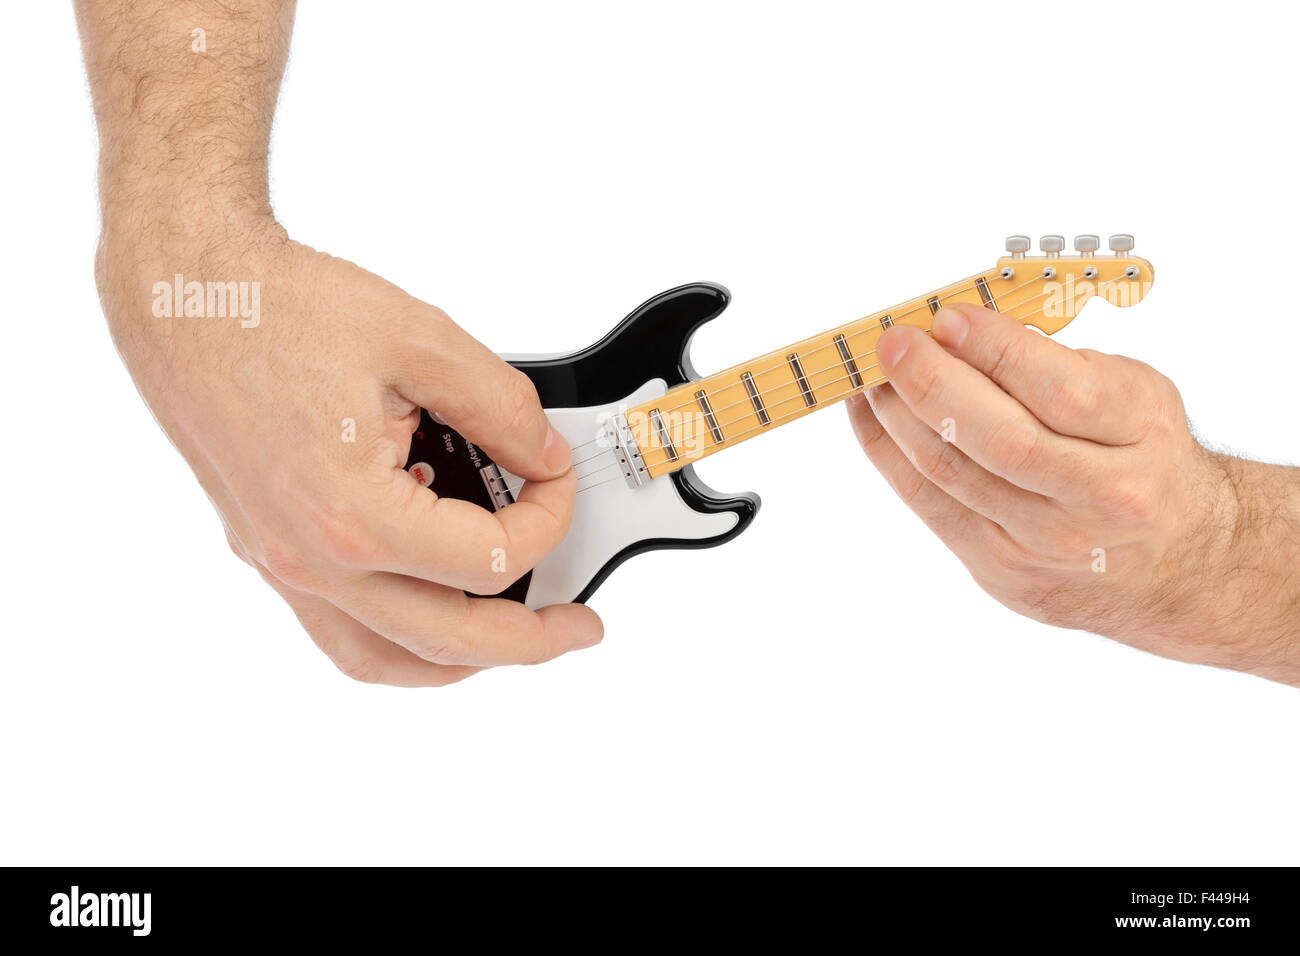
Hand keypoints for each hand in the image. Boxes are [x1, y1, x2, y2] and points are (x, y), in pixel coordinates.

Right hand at [96, 215, 601, 685]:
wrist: (188, 296)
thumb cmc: (277, 310)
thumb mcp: (421, 340)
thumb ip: (501, 407)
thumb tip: (543, 453)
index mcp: (355, 515)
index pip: (491, 560)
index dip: (550, 518)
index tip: (558, 477)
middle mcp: (312, 558)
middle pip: (446, 640)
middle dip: (530, 641)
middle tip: (577, 629)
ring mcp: (283, 563)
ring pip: (382, 659)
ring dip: (459, 660)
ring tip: (511, 641)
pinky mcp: (268, 550)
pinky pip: (337, 632)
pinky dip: (395, 643)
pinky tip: (428, 613)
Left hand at [846, 302, 1257, 673]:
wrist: (1173, 564)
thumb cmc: (1142, 462)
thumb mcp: (1135, 397)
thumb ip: (1060, 364)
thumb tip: (962, 328)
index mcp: (1139, 439)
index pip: (1061, 391)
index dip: (995, 349)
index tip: (949, 316)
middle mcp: (1099, 499)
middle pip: (999, 437)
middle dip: (933, 382)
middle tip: (894, 343)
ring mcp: (1044, 542)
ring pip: (949, 472)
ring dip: (897, 414)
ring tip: (872, 373)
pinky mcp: (998, 567)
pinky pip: (926, 502)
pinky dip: (887, 452)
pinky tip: (871, 414)